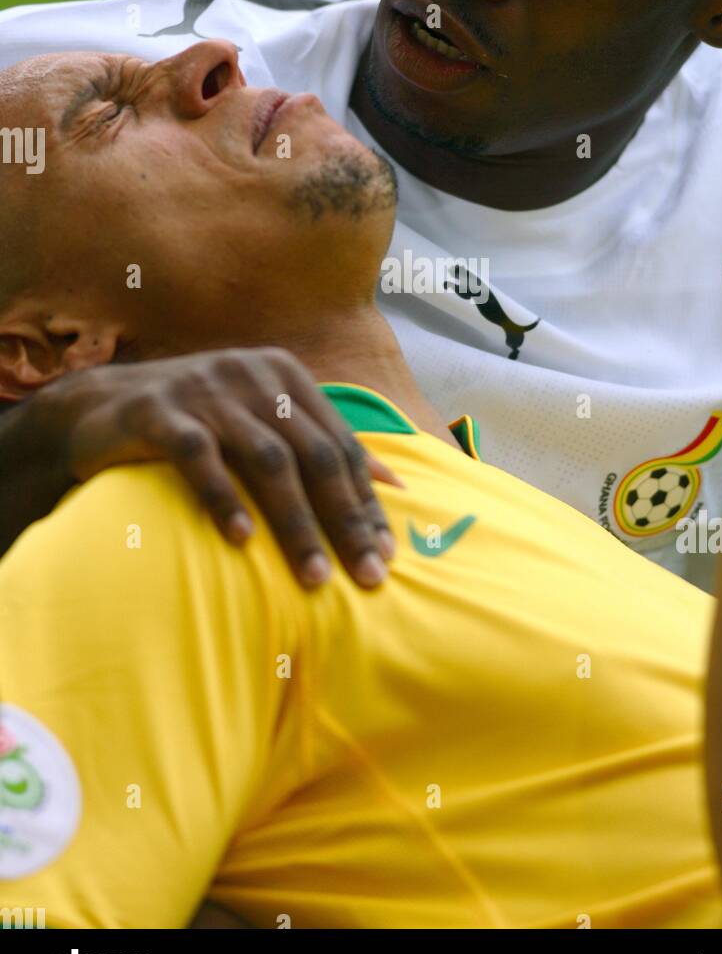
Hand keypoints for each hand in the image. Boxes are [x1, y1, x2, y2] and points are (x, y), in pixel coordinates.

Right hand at [34, 347, 401, 587]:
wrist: (97, 407)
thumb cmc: (196, 422)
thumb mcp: (262, 420)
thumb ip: (320, 443)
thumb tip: (391, 482)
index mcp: (284, 376)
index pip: (339, 446)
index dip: (366, 502)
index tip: (386, 555)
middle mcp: (251, 375)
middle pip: (313, 454)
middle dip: (345, 520)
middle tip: (366, 576)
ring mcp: (204, 391)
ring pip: (266, 460)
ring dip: (296, 523)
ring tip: (315, 577)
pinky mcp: (158, 412)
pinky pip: (199, 457)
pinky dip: (225, 499)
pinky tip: (243, 541)